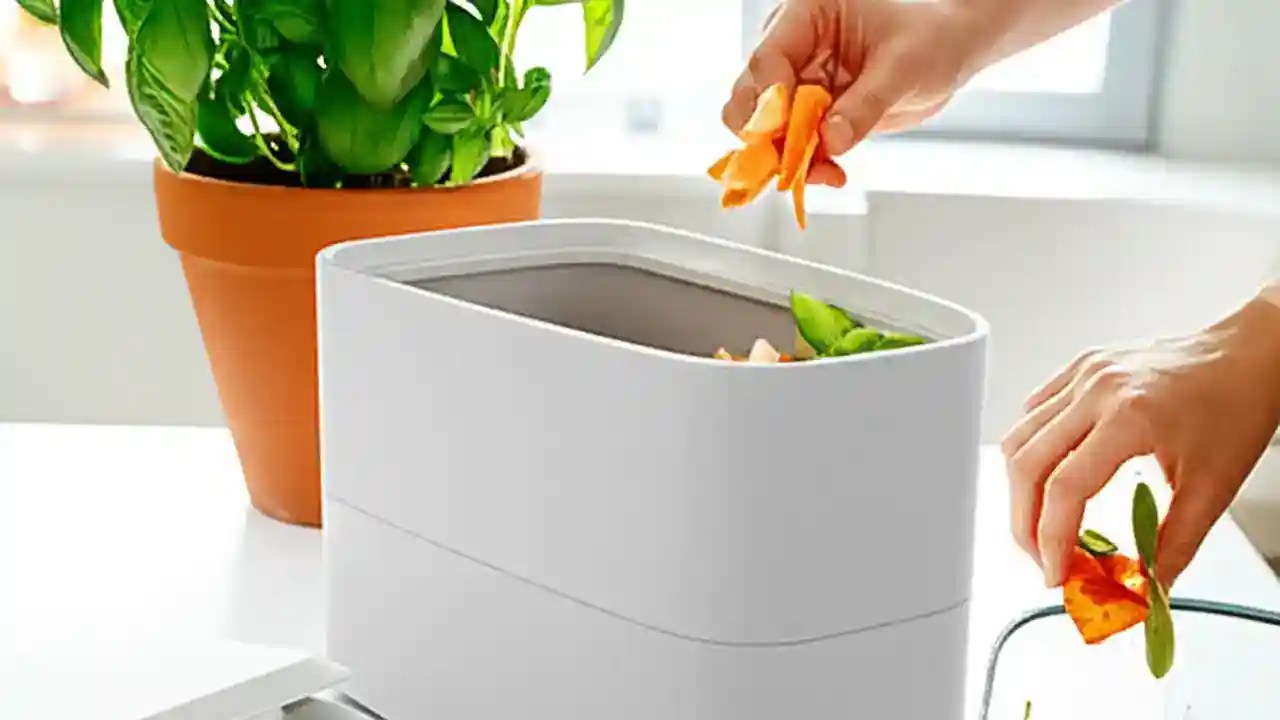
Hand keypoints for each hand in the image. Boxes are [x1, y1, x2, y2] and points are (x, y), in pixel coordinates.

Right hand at [722, 0, 1002, 186]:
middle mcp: (794, 46)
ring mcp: (800, 80)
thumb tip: (829, 141)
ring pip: (766, 127)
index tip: (783, 135)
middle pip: (752, 95)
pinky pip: (793, 144)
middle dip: (766, 135)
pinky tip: (831, 174)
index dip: (770, 101)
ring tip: (824, 172)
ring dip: (786, 156)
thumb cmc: (933, 36)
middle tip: (790, 163)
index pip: (769, 59)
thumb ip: (864, 104)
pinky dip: (805, 164)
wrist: (953, 49)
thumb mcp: (904, 67)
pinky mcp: (812, 111)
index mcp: (807, 14)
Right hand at [1002, 294, 1279, 588]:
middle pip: (1026, 465)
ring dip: (1021, 489)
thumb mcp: (1214, 490)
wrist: (1249, 355)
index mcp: (1131, 416)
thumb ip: (1174, 546)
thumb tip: (1145, 589)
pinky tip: (1049, 474)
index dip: (1051, 540)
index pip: (1066, 488)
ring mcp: (1083, 375)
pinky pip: (1033, 412)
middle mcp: (1097, 390)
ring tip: (1041, 523)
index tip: (1057, 573)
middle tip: (1042, 557)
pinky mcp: (1079, 368)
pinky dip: (1030, 451)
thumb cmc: (1238, 407)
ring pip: (1018, 439)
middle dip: (1024, 523)